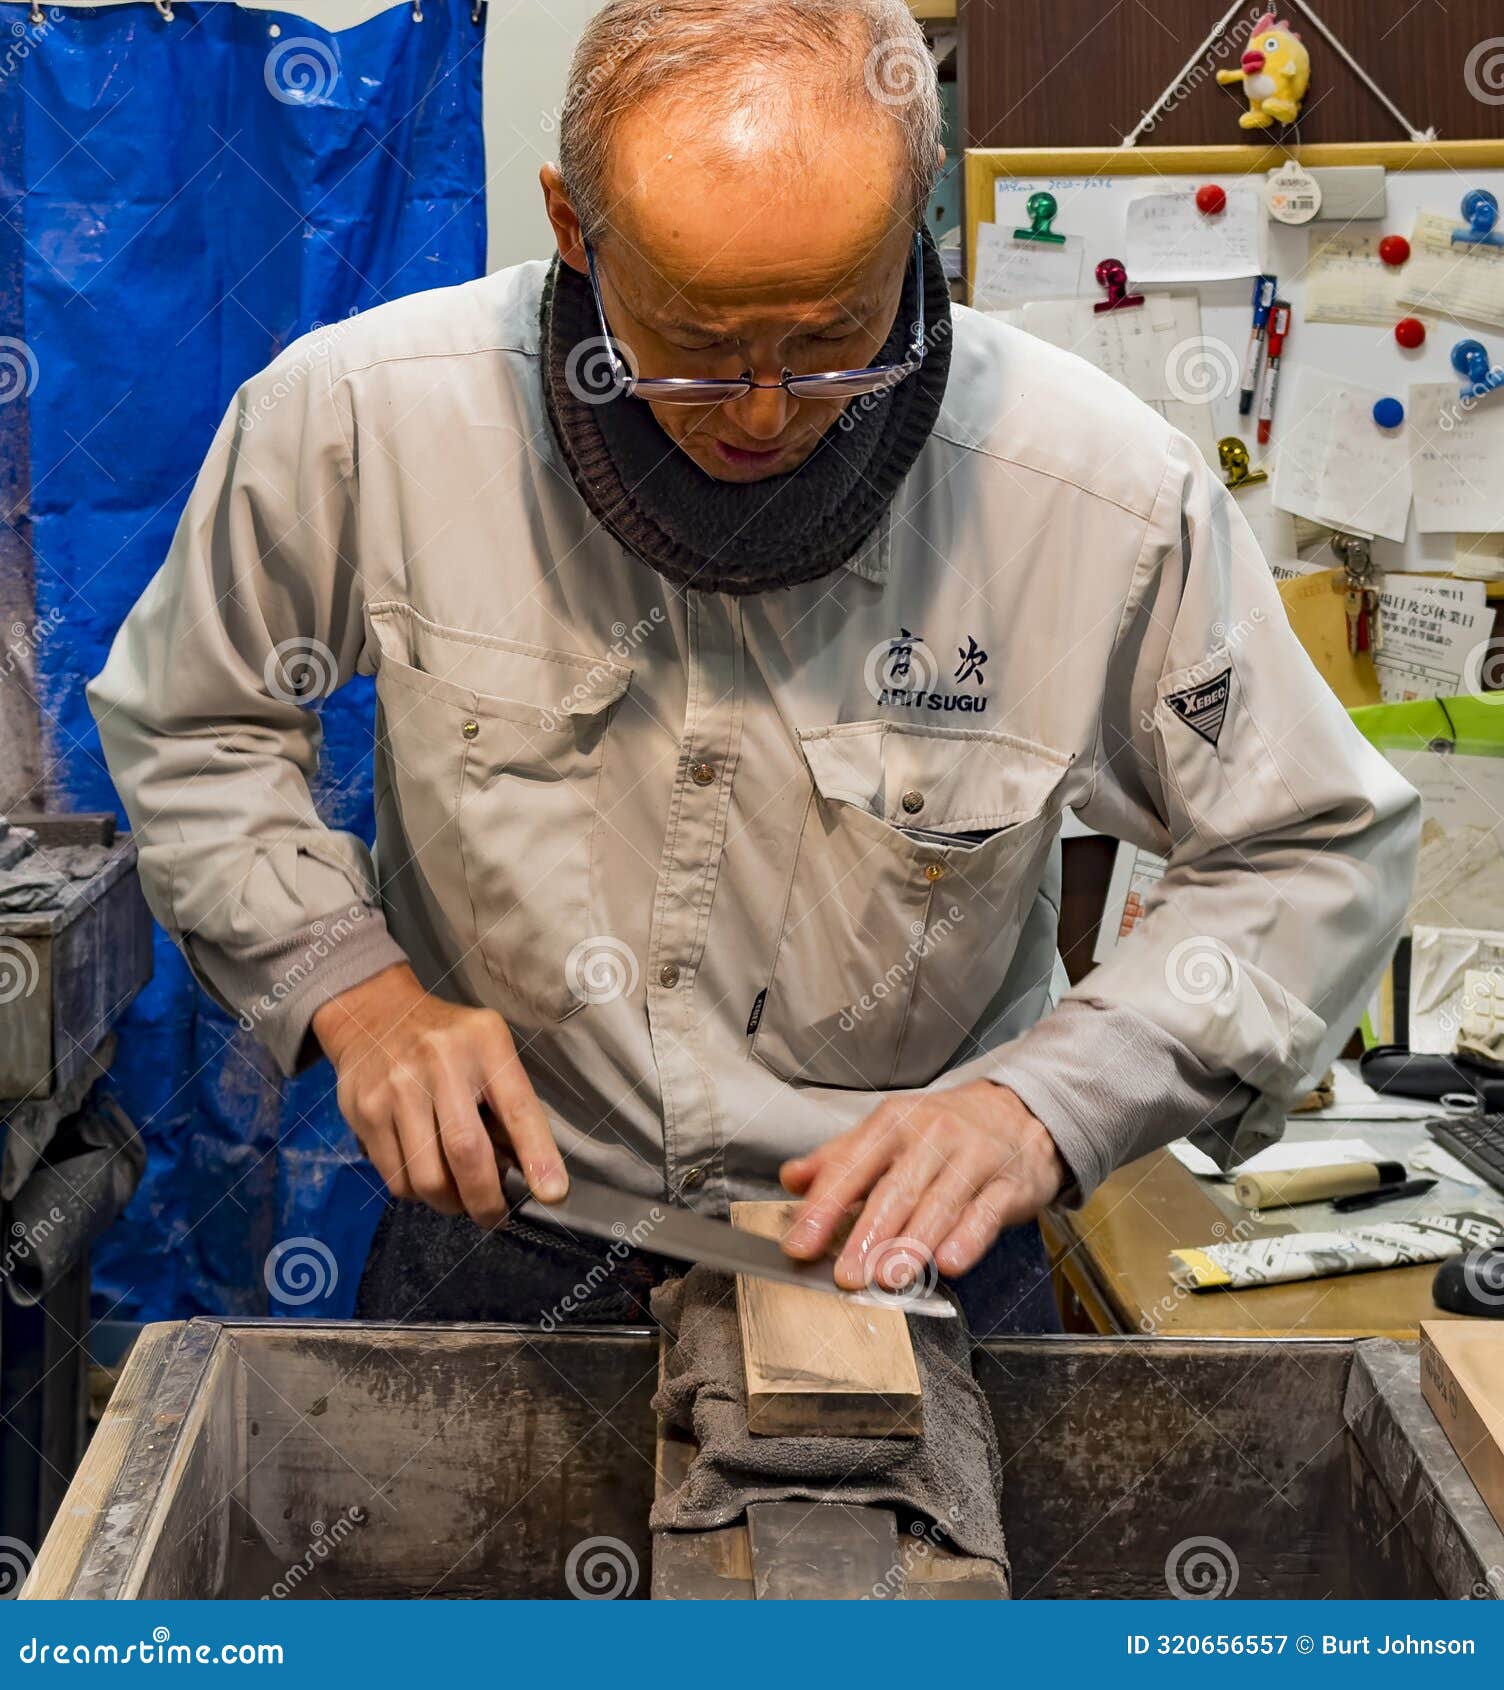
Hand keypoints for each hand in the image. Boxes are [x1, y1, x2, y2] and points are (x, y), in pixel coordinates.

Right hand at [311, 963, 564, 1227]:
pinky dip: (418, 1192)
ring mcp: (396, 1088)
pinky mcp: (365, 1111)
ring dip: (450, 1202)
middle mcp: (439, 1062)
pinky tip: (427, 1178)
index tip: (552, 1194)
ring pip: (427, 1177)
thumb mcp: (489, 1046)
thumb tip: (527, 1168)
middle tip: (496, 1217)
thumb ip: (508, 1098)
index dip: (537, 1155)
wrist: (373, 1013)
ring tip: (459, 1197)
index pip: (517, 1107)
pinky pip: (396, 1177)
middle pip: (466, 1152)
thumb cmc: (447, 1039)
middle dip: (486, 1200)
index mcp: (484, 1044)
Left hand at [778, 1080, 1066, 1290]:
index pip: (851, 1167)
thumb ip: (838, 1158)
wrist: (1017, 1114)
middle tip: (847, 1274)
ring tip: (889, 1277)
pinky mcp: (1009, 1184)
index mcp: (893, 1123)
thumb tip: (791, 1178)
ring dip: (912, 1244)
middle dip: (869, 1235)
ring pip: (939, 1204)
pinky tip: (949, 1263)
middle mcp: (932, 1135)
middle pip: (895, 1189)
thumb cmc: (942, 1131)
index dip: (823, 1208)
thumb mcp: (886, 1132)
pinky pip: (986, 1214)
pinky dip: (968, 1239)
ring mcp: (974, 1158)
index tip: (799, 1244)